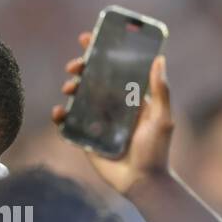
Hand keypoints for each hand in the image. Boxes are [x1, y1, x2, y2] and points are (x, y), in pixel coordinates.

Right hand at [51, 33, 174, 193]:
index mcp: (129, 97)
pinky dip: (60, 116)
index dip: (99, 52)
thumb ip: (160, 91)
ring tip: (69, 88)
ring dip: (70, 87)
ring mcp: (96, 121)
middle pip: (91, 79)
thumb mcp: (162, 119)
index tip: (87, 38)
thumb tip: (159, 59)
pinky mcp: (84, 137)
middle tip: (75, 66)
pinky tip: (59, 113)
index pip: (113, 68)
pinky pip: (67, 123)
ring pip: (77, 97)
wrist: (142, 183)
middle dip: (80, 68)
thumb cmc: (156, 151)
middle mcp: (111, 105)